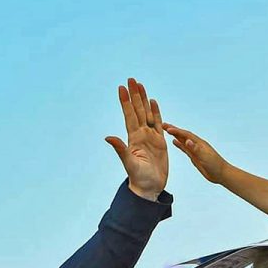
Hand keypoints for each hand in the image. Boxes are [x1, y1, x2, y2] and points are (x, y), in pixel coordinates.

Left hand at [106, 78, 167, 200]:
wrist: (150, 188)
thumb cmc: (139, 179)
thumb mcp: (129, 163)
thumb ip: (120, 149)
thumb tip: (108, 137)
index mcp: (133, 138)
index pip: (129, 116)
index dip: (125, 102)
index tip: (121, 88)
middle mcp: (141, 135)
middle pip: (138, 110)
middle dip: (134, 95)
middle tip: (131, 79)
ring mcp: (150, 137)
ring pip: (147, 114)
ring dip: (144, 100)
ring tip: (141, 85)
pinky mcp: (160, 142)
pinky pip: (158, 123)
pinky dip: (156, 112)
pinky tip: (153, 102)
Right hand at [162, 123, 228, 184]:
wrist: (221, 173)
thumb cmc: (215, 165)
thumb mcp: (205, 157)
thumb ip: (196, 149)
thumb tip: (187, 141)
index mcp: (199, 143)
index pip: (186, 135)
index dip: (176, 131)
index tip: (167, 128)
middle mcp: (196, 145)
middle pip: (183, 135)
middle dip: (173, 129)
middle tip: (163, 124)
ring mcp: (195, 150)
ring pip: (183, 140)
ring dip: (175, 135)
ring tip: (166, 130)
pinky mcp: (194, 156)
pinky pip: (185, 148)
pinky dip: (179, 144)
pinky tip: (174, 142)